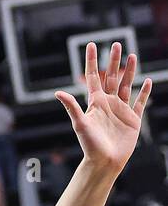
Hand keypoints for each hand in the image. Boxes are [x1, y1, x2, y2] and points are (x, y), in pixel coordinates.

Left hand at [56, 42, 151, 174]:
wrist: (105, 162)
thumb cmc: (90, 145)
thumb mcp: (80, 124)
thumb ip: (71, 107)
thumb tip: (58, 92)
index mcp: (95, 102)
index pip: (93, 76)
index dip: (92, 61)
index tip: (91, 45)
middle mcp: (108, 103)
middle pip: (111, 77)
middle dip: (113, 61)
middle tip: (116, 43)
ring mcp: (121, 110)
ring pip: (126, 85)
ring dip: (129, 71)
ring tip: (132, 55)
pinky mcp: (133, 119)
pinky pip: (140, 102)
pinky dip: (144, 92)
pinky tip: (147, 81)